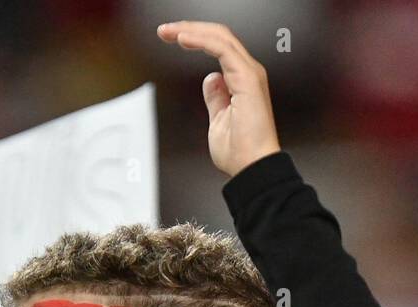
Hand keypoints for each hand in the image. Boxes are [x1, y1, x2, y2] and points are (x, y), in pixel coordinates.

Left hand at [156, 21, 281, 177]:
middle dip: (189, 27)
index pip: (218, 46)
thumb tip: (210, 80)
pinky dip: (201, 40)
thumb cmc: (241, 153)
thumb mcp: (218, 120)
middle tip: (164, 30)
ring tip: (169, 31)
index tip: (171, 36)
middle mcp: (248, 72)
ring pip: (220, 37)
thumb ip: (215, 98)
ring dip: (191, 29)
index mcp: (243, 80)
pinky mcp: (248, 78)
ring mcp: (250, 73)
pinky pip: (222, 49)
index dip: (195, 36)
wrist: (253, 168)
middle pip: (219, 36)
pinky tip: (183, 39)